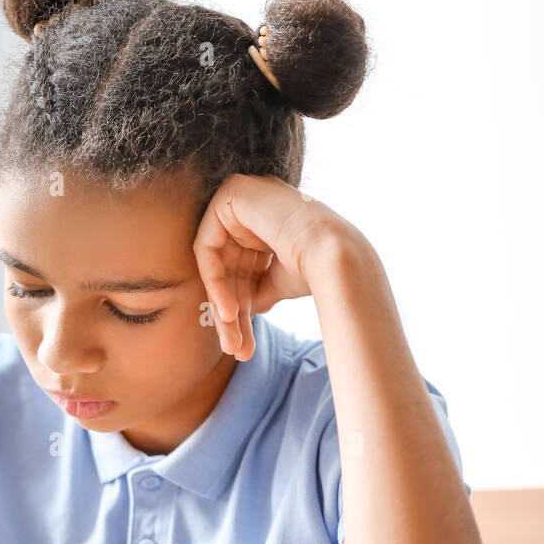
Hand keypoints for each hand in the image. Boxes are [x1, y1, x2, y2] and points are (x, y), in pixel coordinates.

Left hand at [192, 173, 347, 360]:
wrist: (336, 257)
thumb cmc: (316, 270)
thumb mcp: (276, 282)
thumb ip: (255, 288)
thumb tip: (238, 308)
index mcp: (267, 219)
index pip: (239, 266)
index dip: (238, 305)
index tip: (240, 342)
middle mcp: (254, 204)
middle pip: (226, 267)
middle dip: (229, 312)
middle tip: (235, 348)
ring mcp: (242, 196)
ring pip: (216, 262)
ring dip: (222, 305)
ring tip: (233, 342)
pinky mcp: (231, 194)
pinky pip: (207, 246)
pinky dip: (215, 281)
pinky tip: (228, 312)